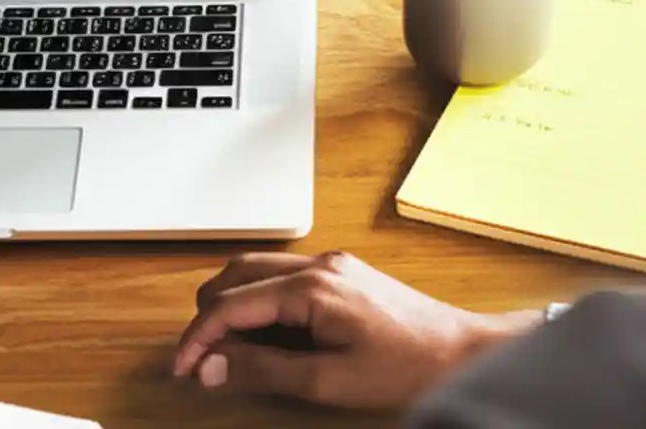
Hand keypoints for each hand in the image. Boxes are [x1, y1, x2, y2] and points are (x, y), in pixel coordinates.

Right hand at [172, 251, 541, 409]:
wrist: (463, 350)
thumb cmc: (406, 366)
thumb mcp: (328, 381)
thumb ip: (264, 370)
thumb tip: (212, 365)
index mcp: (311, 287)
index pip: (231, 305)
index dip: (199, 339)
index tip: (183, 368)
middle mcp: (318, 264)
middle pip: (236, 274)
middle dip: (209, 316)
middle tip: (201, 359)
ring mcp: (331, 264)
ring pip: (258, 270)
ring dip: (233, 305)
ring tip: (228, 349)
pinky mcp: (342, 272)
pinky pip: (284, 275)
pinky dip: (261, 300)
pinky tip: (265, 334)